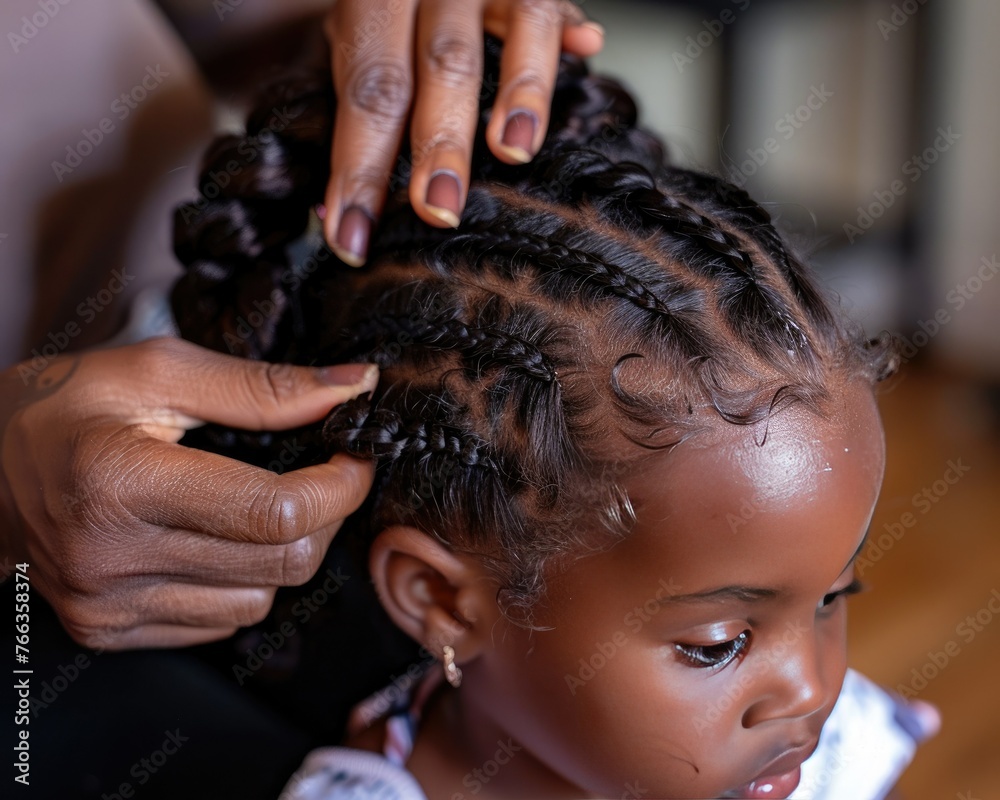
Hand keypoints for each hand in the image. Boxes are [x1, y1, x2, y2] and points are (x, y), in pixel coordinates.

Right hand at [0, 338, 377, 649]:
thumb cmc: (64, 408)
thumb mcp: (157, 371)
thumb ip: (261, 386)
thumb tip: (353, 386)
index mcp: (121, 481)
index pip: (275, 512)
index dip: (340, 486)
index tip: (354, 456)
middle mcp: (112, 558)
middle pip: (282, 563)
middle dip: (328, 516)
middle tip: (324, 476)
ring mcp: (109, 606)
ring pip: (260, 601)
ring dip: (287, 552)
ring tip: (265, 506)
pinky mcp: (109, 632)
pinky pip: (220, 623)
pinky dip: (243, 582)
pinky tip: (221, 540)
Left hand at [322, 0, 603, 264]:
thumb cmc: (388, 22)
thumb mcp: (353, 51)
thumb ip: (351, 120)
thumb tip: (331, 213)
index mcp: (369, 8)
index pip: (365, 94)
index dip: (359, 169)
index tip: (353, 238)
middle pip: (436, 68)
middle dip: (437, 145)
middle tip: (438, 211)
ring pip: (506, 31)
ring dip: (517, 94)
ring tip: (514, 150)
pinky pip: (551, 6)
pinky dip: (570, 30)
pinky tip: (589, 46)